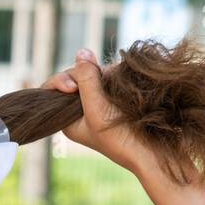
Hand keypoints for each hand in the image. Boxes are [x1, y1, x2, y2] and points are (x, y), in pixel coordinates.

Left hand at [41, 48, 168, 178]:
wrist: (151, 152)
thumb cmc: (119, 137)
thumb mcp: (96, 109)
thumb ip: (86, 80)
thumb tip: (82, 52)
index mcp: (68, 119)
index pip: (53, 89)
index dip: (61, 80)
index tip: (72, 86)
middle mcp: (82, 110)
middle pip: (76, 77)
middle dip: (87, 73)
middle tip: (102, 80)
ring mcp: (100, 103)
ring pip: (96, 75)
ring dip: (105, 73)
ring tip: (116, 83)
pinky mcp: (117, 98)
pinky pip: (111, 78)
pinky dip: (116, 75)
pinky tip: (123, 80)